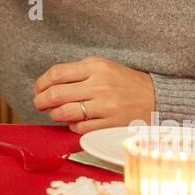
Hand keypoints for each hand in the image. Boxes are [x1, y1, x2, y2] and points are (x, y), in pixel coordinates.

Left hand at [33, 57, 155, 132]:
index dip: (40, 84)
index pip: (56, 73)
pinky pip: (80, 127)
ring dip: (55, 115)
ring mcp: (105, 105)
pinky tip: (75, 121)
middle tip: (39, 104)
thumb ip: (78, 72)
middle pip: (56, 94)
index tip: (38, 90)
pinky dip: (72, 126)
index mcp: (96, 66)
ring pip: (65, 112)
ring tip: (56, 113)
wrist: (156, 97)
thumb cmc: (124, 82)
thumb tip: (48, 84)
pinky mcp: (110, 123)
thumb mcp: (103, 67)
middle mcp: (99, 84)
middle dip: (41, 101)